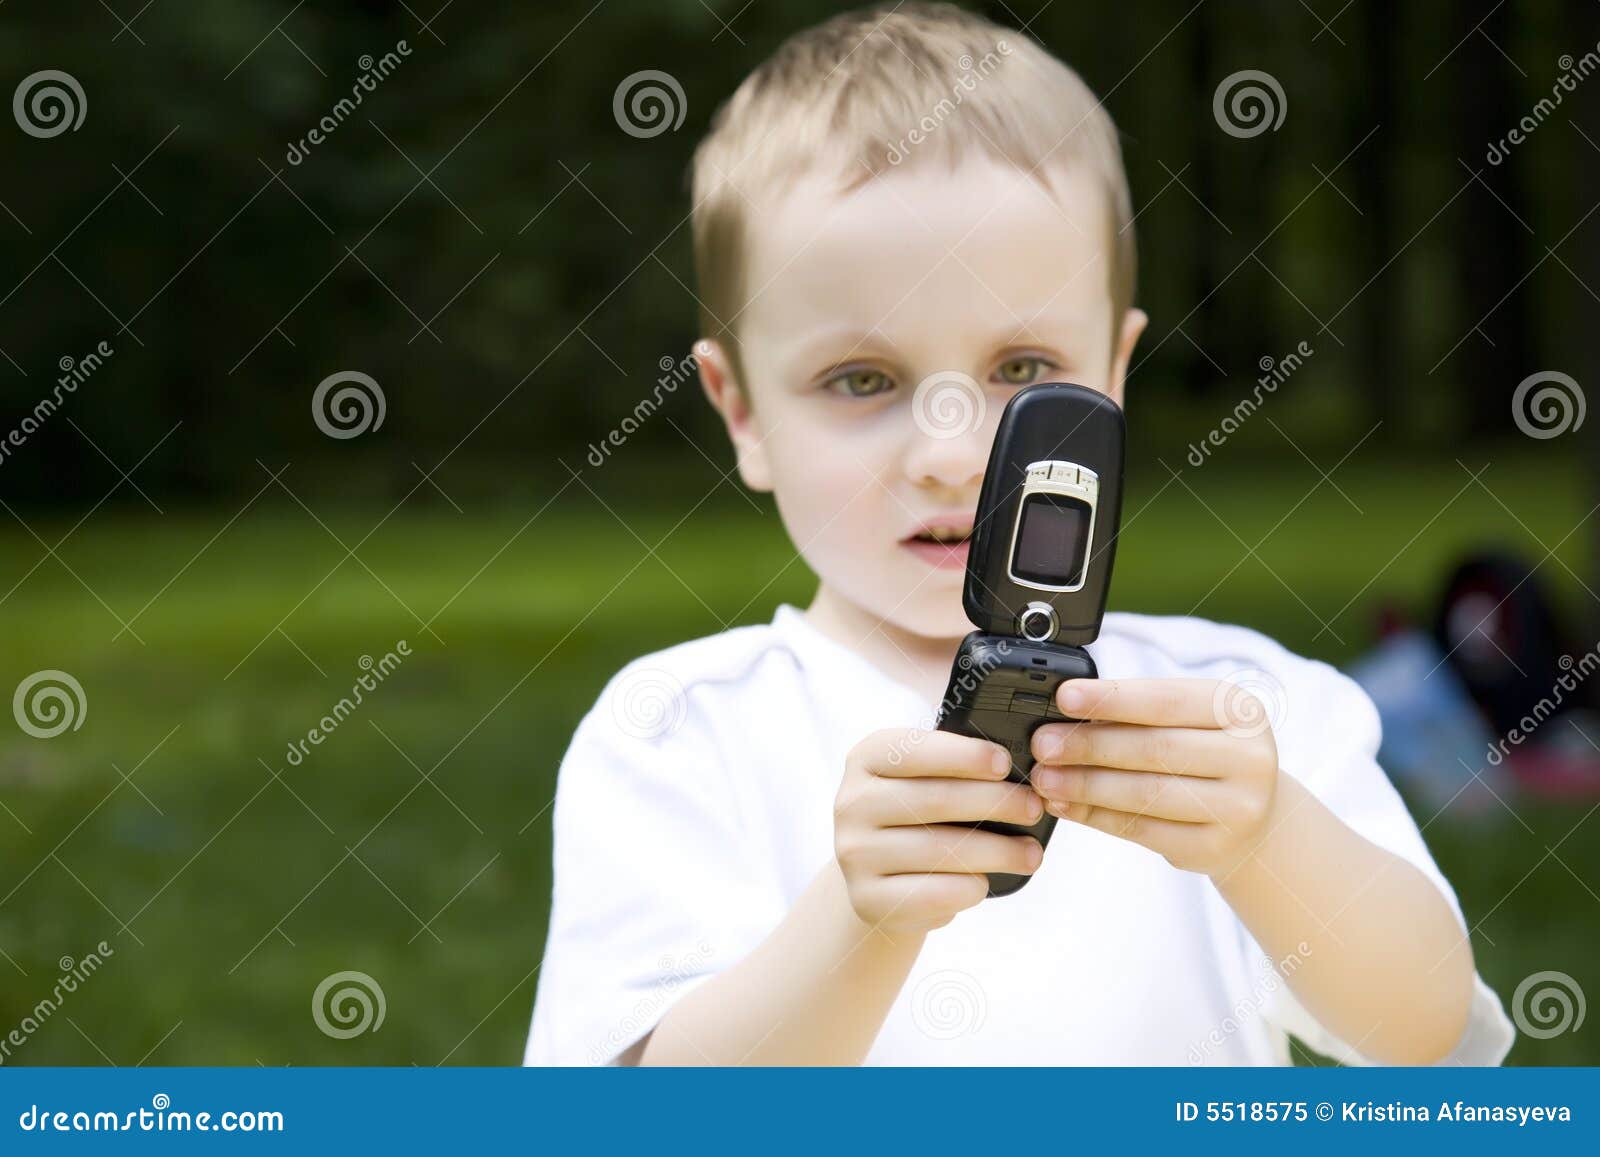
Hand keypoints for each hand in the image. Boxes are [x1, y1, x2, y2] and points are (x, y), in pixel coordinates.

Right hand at [834, 728, 1044, 935]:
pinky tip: (986, 881)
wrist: (881, 876)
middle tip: (1034, 808)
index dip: (964, 756)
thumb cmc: (919, 815)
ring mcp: (854, 854)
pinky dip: (970, 887)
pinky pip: (933, 894)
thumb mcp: (925, 778)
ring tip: (1031, 853)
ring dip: (998, 852)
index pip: (914, 750)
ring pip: (940, 850)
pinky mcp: (867, 899)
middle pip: (935, 799)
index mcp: (866, 758)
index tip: (1005, 764)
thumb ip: (957, 767)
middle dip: (996, 803)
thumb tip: (1016, 774)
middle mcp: (851, 803)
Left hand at [1027, 678, 1280, 876]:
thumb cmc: (1206, 754)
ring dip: (1084, 785)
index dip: (1111, 699)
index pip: (1167, 700)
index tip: (1064, 697)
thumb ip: (1138, 712)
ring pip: (1145, 793)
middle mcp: (1250, 757)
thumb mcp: (1190, 720)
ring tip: (1044, 778)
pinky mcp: (1213, 847)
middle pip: (1154, 749)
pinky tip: (1065, 805)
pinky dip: (1095, 817)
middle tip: (1043, 744)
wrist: (1254, 819)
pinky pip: (1141, 831)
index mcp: (1241, 710)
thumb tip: (1065, 712)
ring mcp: (1238, 808)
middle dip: (1089, 745)